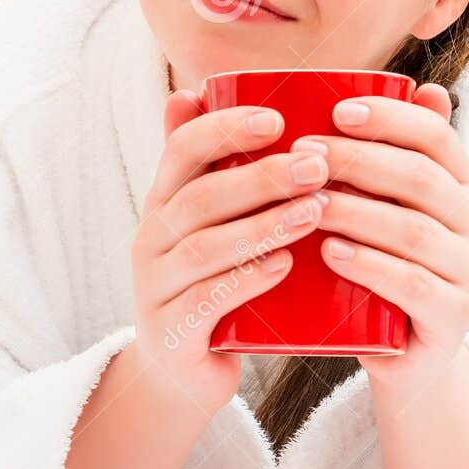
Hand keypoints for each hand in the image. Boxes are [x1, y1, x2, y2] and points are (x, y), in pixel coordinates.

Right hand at [129, 88, 332, 409]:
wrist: (180, 375)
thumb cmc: (209, 285)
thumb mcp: (209, 226)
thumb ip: (216, 169)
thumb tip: (209, 93)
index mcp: (162, 203)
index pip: (181, 149)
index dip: (225, 128)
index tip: (278, 119)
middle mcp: (150, 239)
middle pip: (200, 196)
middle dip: (261, 177)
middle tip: (317, 167)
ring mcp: (155, 286)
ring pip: (205, 248)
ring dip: (263, 226)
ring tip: (314, 212)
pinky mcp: (171, 332)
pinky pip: (206, 300)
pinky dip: (246, 281)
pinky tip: (284, 267)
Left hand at [296, 83, 468, 387]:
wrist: (402, 355)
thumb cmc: (381, 264)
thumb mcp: (383, 208)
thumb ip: (385, 155)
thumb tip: (421, 88)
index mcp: (460, 186)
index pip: (436, 137)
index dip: (390, 118)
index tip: (337, 111)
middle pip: (420, 179)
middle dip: (359, 160)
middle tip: (304, 155)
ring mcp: (467, 272)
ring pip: (413, 231)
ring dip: (356, 212)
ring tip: (308, 204)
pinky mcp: (450, 318)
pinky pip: (412, 285)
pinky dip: (370, 266)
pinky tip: (331, 253)